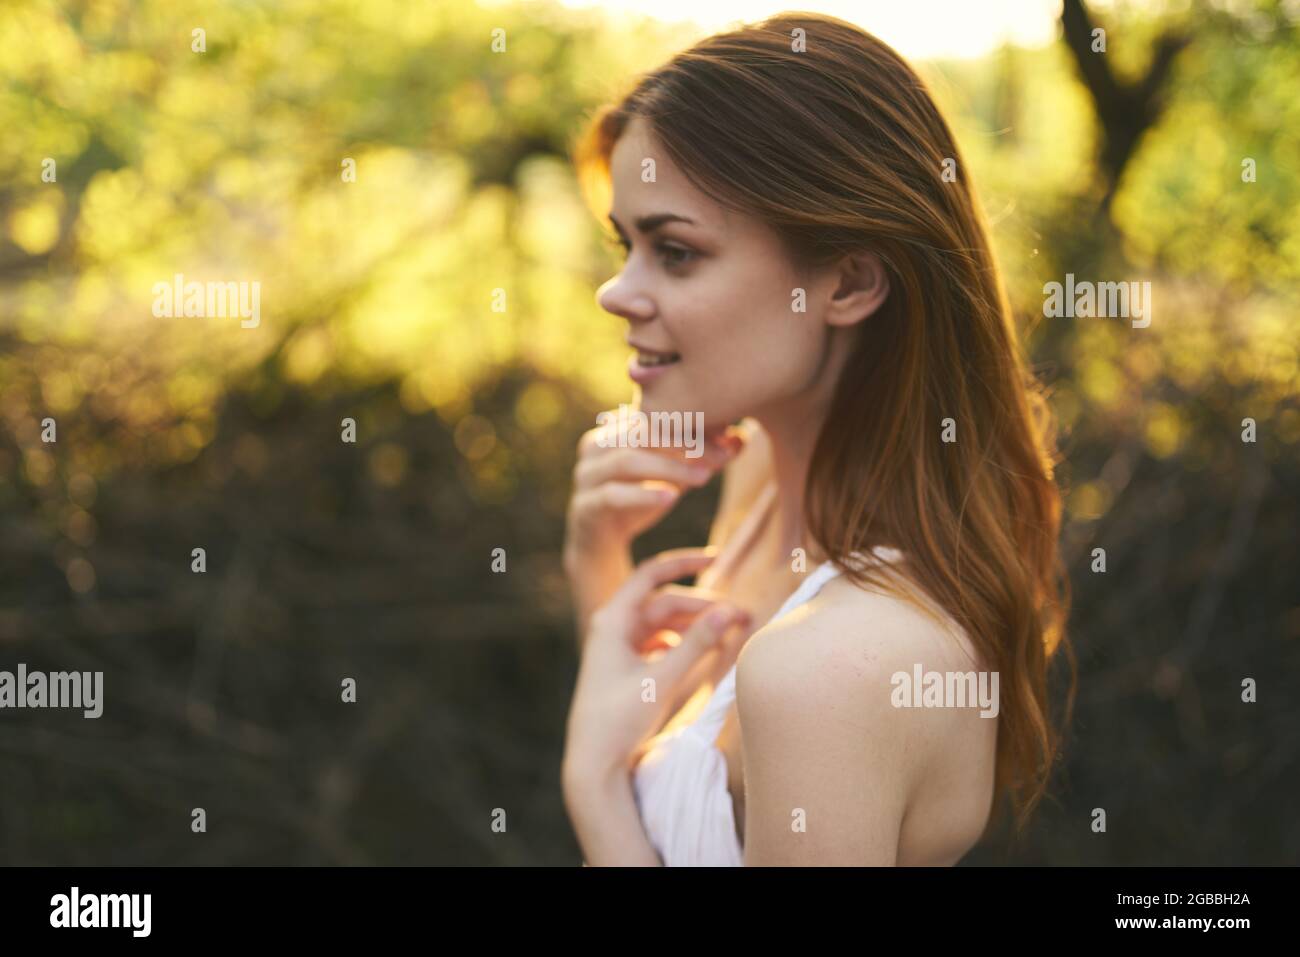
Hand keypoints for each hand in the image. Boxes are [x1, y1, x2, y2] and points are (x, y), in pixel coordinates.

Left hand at [563, 548, 751, 783]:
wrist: (594, 763)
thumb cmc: (619, 719)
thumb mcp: (662, 679)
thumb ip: (696, 645)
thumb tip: (729, 612)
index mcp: (612, 620)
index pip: (651, 575)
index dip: (685, 562)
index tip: (717, 556)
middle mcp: (613, 628)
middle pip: (665, 603)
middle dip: (703, 607)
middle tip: (742, 616)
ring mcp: (619, 648)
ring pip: (665, 624)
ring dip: (697, 627)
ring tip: (731, 634)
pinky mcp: (627, 667)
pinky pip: (661, 644)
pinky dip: (685, 644)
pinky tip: (706, 652)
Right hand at [564, 417, 744, 563]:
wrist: (600, 544)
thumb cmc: (638, 501)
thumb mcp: (673, 477)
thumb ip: (700, 457)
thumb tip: (741, 439)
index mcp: (615, 428)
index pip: (656, 415)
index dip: (694, 423)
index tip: (730, 435)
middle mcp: (596, 446)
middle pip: (642, 432)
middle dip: (685, 443)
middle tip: (721, 456)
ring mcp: (586, 476)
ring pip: (627, 460)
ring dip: (669, 467)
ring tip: (703, 478)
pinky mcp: (584, 506)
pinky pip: (612, 495)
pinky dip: (643, 495)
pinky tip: (671, 498)